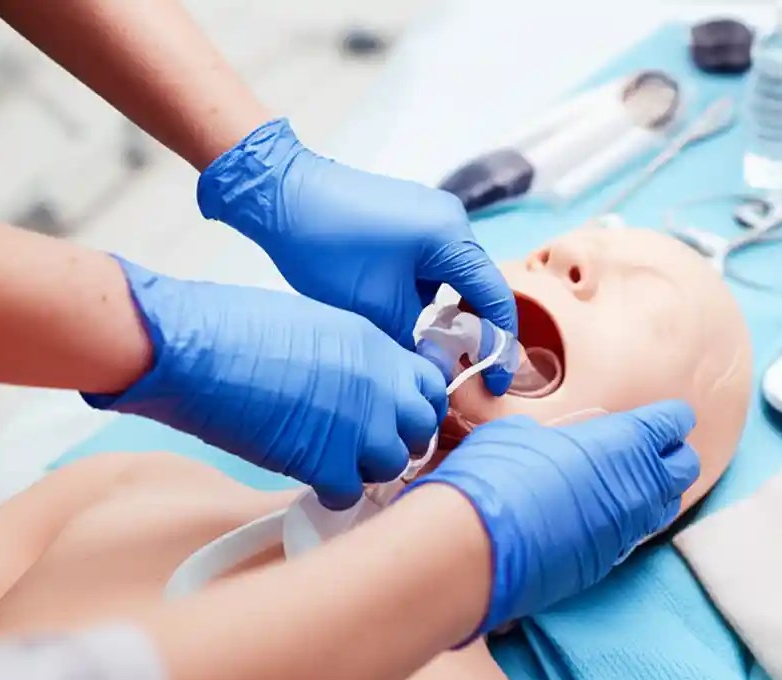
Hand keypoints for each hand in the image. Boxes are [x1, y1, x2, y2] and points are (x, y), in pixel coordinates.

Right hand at [86, 258, 447, 509]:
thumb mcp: (314, 325)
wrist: (194, 347)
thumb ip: (349, 357)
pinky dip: (330, 491)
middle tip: (363, 443)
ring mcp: (360, 426)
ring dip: (364, 468)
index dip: (413, 404)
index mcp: (376, 346)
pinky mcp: (328, 462)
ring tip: (329, 457)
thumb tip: (353, 386)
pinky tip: (306, 474)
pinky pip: (349, 494)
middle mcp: (381, 385)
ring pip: (392, 466)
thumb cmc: (232, 326)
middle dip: (398, 440)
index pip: (429, 385)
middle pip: (421, 429)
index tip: (394, 414)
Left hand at [196, 118, 517, 394]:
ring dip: (442, 313)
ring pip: (452, 278)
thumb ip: (416, 345)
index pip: (495, 298)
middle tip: (460, 371)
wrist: (282, 195)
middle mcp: (451, 221)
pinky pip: (432, 263)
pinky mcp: (409, 217)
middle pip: (477, 287)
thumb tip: (438, 372)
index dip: (499, 347)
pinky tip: (402, 315)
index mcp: (451, 238)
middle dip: (470, 332)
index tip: (493, 382)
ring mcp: (430, 214)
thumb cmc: (327, 247)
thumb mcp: (375, 309)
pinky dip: (424, 294)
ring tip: (423, 348)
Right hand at [405, 401, 699, 636]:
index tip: (662, 417)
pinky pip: (631, 539)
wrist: (477, 545)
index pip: (672, 423)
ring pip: (663, 509)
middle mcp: (638, 489)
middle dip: (672, 457)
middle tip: (649, 450)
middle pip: (684, 470)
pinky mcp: (605, 566)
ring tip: (624, 485)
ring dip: (652, 494)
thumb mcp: (521, 432)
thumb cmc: (496, 475)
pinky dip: (623, 525)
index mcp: (624, 443)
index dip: (668, 418)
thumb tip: (550, 444)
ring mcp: (625, 532)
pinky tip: (596, 519)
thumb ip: (554, 435)